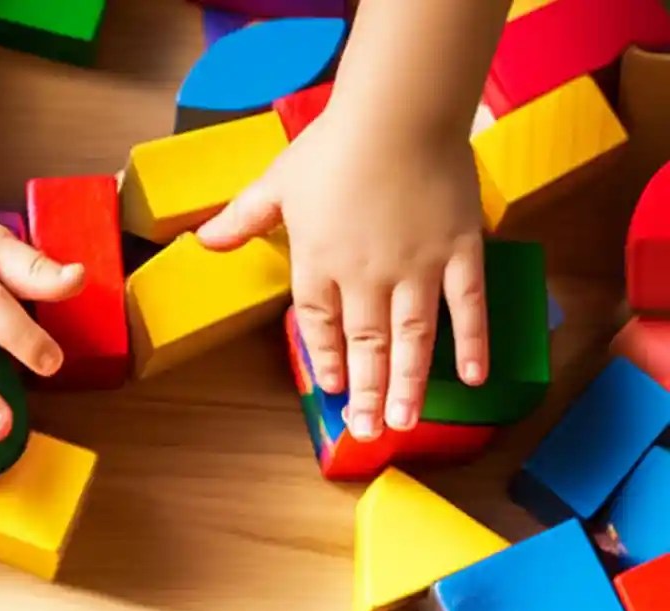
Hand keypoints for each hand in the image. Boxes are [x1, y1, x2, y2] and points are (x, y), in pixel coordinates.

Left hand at [196, 111, 488, 439]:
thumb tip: (201, 241)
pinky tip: (474, 378)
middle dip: (366, 392)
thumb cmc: (334, 144)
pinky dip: (471, 342)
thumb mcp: (277, 182)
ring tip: (406, 424)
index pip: (318, 323)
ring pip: (411, 338)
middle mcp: (365, 274)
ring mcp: (416, 267)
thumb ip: (242, 219)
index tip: (331, 389)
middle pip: (364, 344)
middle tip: (368, 432)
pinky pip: (467, 306)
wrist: (398, 112)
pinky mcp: (460, 251)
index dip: (323, 357)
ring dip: (409, 384)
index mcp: (318, 261)